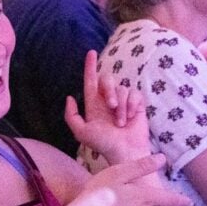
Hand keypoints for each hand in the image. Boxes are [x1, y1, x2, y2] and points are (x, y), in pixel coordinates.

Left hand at [64, 50, 147, 164]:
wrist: (125, 152)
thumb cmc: (104, 144)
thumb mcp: (82, 132)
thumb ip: (71, 116)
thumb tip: (70, 97)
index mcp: (94, 104)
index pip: (91, 81)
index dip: (90, 66)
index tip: (91, 52)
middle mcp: (108, 100)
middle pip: (107, 79)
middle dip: (109, 89)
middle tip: (111, 106)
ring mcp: (123, 101)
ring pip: (121, 88)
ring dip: (121, 106)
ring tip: (121, 122)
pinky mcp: (136, 104)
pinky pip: (134, 93)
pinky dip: (131, 105)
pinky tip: (130, 117)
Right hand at [75, 153, 186, 205]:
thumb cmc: (98, 193)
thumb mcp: (118, 173)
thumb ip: (141, 167)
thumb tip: (162, 158)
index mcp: (146, 197)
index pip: (169, 199)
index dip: (181, 200)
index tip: (190, 203)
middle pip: (150, 205)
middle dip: (142, 198)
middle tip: (121, 191)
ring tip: (112, 203)